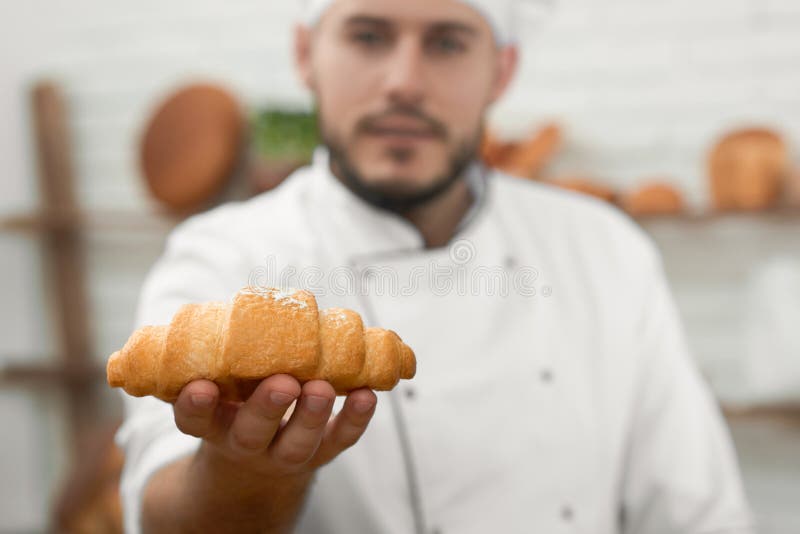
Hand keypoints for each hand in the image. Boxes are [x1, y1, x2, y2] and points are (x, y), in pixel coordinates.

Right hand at [171, 375, 377, 479]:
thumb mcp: (223, 387)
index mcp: (215, 424)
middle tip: (282, 384)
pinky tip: (366, 395)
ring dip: (311, 415)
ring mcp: (285, 453)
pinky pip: (340, 439)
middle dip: (267, 408)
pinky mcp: (323, 452)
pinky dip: (355, 419)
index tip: (200, 388)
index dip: (195, 407)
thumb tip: (244, 301)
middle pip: (253, 434)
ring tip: (322, 387)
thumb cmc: (239, 403)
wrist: (260, 462)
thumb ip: (227, 355)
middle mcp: (246, 443)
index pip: (195, 421)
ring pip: (297, 443)